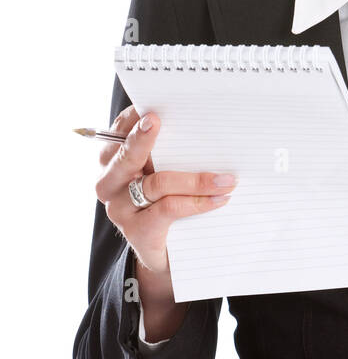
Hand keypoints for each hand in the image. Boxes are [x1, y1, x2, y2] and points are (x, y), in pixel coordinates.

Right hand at [94, 104, 235, 311]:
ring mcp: (121, 207)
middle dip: (143, 137)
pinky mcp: (137, 230)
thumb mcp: (162, 173)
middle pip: (127, 155)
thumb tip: (202, 129)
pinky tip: (219, 198)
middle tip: (158, 120)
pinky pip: (169, 209)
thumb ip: (169, 152)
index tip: (153, 105)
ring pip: (157, 183)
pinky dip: (198, 202)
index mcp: (113, 160)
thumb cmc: (163, 202)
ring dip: (196, 179)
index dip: (133, 118)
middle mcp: (110, 182)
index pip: (119, 131)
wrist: (162, 253)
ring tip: (226, 178)